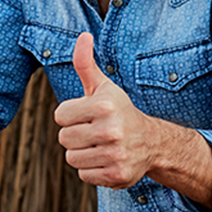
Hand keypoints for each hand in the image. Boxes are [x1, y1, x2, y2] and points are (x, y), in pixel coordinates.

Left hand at [55, 32, 159, 188]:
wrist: (151, 142)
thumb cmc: (119, 111)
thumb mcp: (103, 86)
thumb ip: (86, 63)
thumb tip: (83, 36)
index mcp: (104, 105)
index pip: (60, 116)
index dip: (71, 115)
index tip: (88, 115)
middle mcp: (111, 130)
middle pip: (64, 139)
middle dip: (76, 135)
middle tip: (94, 131)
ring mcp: (115, 154)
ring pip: (72, 158)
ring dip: (82, 153)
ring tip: (100, 146)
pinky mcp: (117, 175)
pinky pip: (84, 175)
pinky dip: (92, 169)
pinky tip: (106, 159)